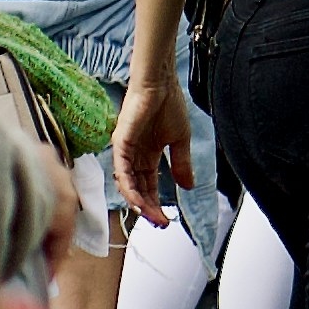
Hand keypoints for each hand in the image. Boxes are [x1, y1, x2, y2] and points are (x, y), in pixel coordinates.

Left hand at [109, 61, 195, 223]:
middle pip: (138, 189)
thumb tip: (188, 186)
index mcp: (147, 156)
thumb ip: (181, 164)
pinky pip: (122, 171)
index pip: (149, 186)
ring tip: (151, 216)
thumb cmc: (169, 105)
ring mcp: (125, 152)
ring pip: (128, 184)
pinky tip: (139, 200)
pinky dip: (129, 187)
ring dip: (139, 202)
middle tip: (159, 223)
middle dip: (148, 208)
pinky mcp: (120, 144)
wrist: (161, 84)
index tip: (166, 219)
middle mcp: (133, 157)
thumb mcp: (180, 140)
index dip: (156, 203)